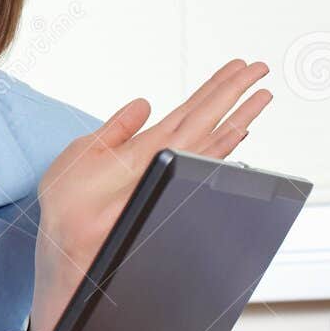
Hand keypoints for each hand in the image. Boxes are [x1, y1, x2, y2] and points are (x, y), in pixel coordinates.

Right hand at [32, 59, 272, 330]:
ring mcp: (176, 188)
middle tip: (259, 69)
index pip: (193, 110)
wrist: (75, 263)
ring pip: (219, 147)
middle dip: (237, 94)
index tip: (241, 67)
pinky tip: (237, 139)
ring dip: (241, 119)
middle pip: (213, 123)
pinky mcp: (177, 202)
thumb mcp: (79, 158)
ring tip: (260, 98)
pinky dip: (228, 148)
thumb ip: (114, 131)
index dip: (220, 87)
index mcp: (147, 152)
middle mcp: (168, 169)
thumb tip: (143, 106)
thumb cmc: (69, 212)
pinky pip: (211, 168)